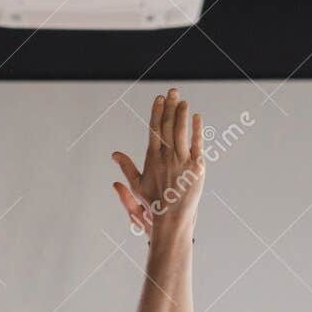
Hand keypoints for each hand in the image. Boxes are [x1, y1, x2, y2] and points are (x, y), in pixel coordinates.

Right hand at [112, 88, 204, 239]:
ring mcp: (182, 161)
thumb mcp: (137, 186)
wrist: (172, 220)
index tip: (158, 99)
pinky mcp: (196, 167)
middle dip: (169, 107)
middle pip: (167, 126)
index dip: (156, 113)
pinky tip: (196, 117)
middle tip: (172, 91)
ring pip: (181, 132)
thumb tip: (114, 154)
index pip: (154, 130)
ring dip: (181, 114)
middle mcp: (166, 157)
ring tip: (183, 100)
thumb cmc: (154, 205)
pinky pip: (197, 144)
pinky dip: (197, 130)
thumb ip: (127, 167)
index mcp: (152, 159)